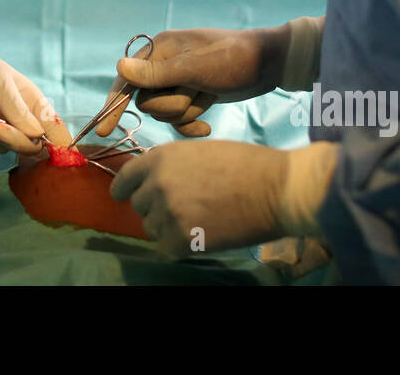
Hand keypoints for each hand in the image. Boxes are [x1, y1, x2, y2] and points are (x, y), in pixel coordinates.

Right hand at [96, 27, 284, 137]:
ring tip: (207, 97)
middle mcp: (164, 65)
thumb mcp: (195, 67)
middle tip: (196, 93)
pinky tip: (208, 129)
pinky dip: (192, 125)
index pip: (127, 80)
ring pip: (164, 112)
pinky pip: (179, 120)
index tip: (103, 131)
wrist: (269, 65)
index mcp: (159, 50)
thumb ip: (156, 73)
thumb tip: (119, 67)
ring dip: (186, 111)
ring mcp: (179, 82)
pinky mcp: (192, 96)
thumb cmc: (233, 59)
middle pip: (148, 101)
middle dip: (172, 105)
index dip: (113, 105)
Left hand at [109, 140, 338, 256]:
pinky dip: (180, 246)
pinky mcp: (182, 240)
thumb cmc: (245, 164)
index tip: (124, 196)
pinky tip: (201, 235)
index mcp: (161, 157)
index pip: (125, 178)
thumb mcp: (198, 151)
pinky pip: (166, 248)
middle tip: (183, 207)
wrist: (274, 189)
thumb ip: (172, 165)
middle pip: (139, 205)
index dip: (124, 189)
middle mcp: (157, 184)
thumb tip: (156, 182)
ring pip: (151, 228)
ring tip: (196, 221)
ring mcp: (168, 213)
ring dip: (167, 227)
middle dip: (155, 207)